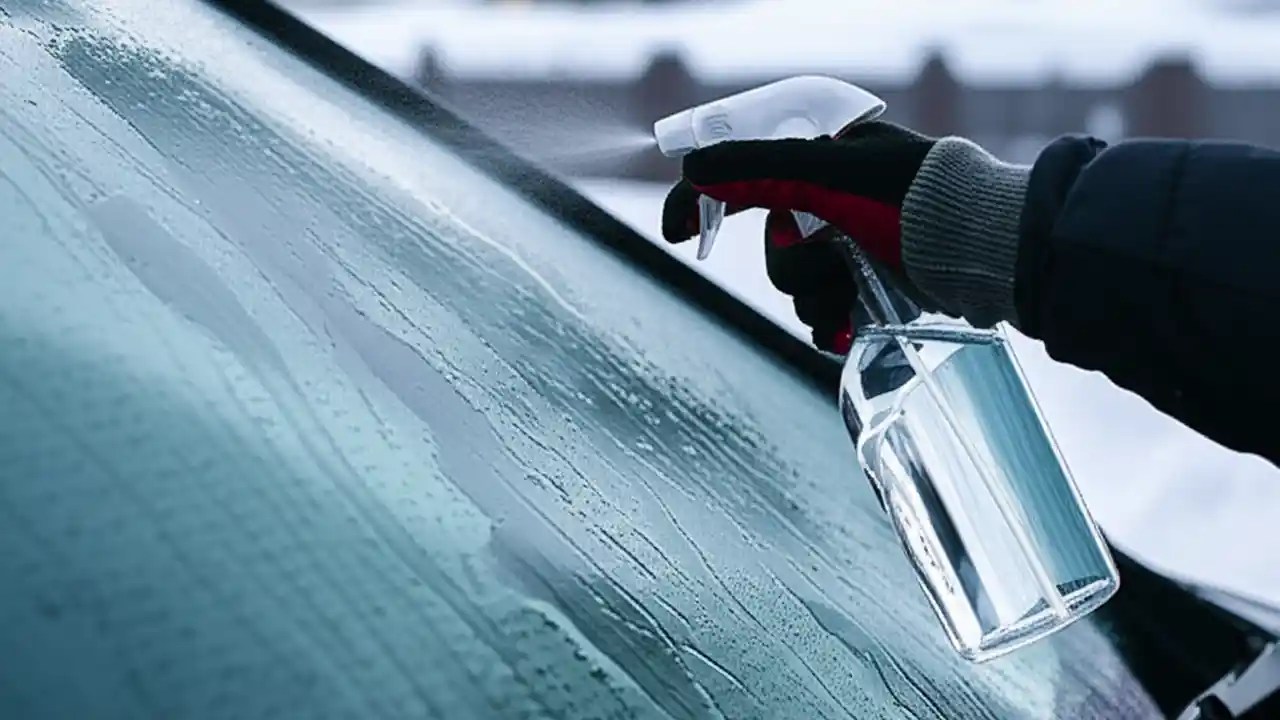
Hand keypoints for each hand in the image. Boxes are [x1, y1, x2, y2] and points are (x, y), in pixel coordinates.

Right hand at [661, 121, 935, 352]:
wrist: (985, 251)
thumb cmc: (916, 200)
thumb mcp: (830, 173)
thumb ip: (757, 167)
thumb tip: (692, 169)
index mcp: (821, 159)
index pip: (742, 172)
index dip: (700, 200)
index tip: (676, 233)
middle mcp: (834, 200)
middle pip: (771, 246)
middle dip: (793, 268)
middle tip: (829, 267)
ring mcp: (853, 245)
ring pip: (797, 287)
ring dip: (814, 301)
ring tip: (851, 299)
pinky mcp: (872, 284)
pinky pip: (824, 313)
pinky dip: (829, 326)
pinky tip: (847, 331)